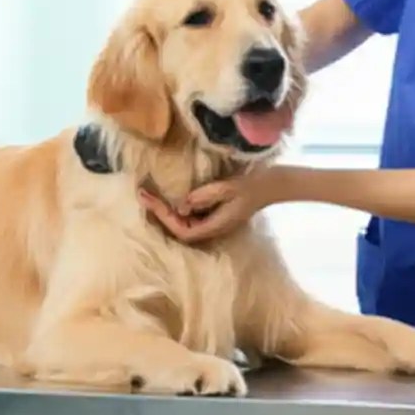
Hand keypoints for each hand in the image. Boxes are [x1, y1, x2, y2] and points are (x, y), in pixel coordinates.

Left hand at [137, 169, 278, 242]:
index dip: (163, 217)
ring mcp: (214, 223)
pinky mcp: (215, 215)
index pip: (182, 230)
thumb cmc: (252, 185)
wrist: (272, 185)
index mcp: (216, 226)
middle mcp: (213, 228)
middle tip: (142, 194)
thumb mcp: (227, 188)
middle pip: (179, 229)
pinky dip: (177, 209)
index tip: (148, 199)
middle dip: (159, 214)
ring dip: (166, 212)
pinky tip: (168, 198)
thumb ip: (204, 197)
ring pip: (184, 224)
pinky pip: (191, 217)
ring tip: (149, 197)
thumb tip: (181, 205)